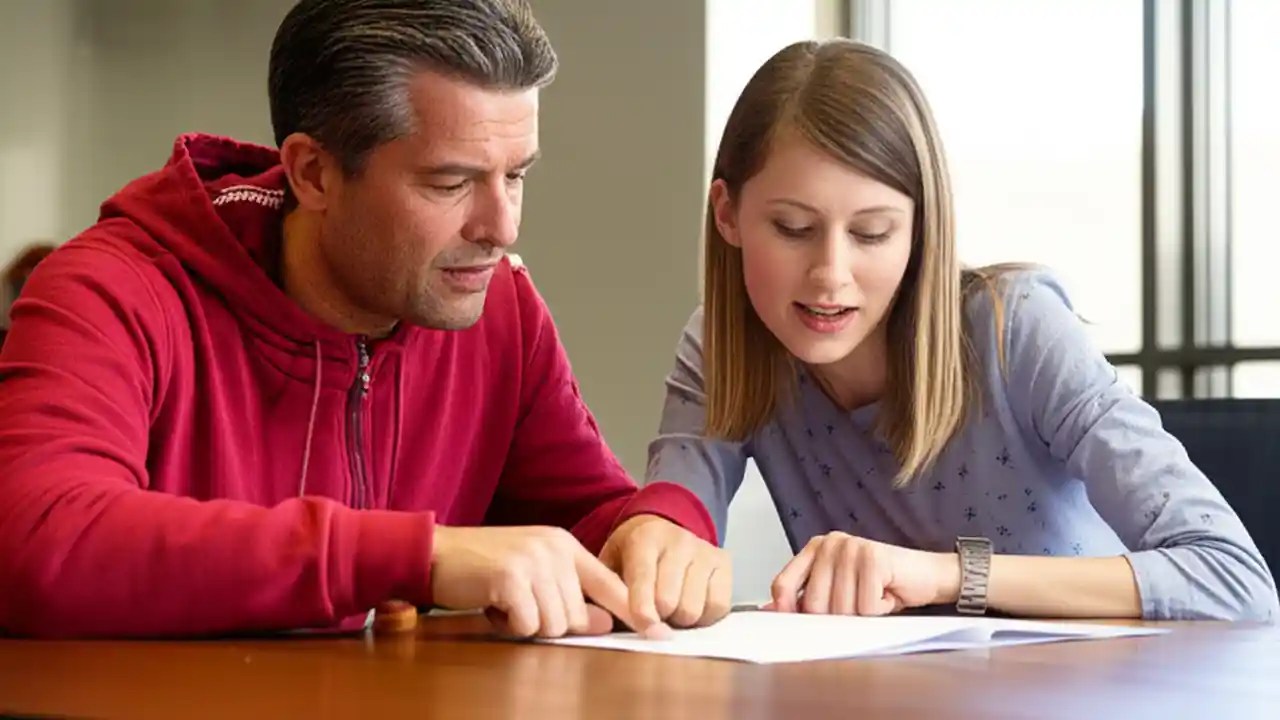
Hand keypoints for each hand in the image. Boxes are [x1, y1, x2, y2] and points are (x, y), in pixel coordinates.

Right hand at [430, 525, 668, 638]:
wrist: (434, 552)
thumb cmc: (483, 566)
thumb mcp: (532, 572)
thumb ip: (570, 594)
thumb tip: (602, 624)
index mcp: (565, 545)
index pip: (611, 583)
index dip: (635, 612)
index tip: (660, 633)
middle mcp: (555, 549)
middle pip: (578, 617)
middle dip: (549, 623)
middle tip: (520, 604)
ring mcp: (534, 561)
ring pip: (554, 625)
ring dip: (527, 624)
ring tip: (505, 601)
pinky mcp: (511, 578)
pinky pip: (526, 625)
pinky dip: (508, 625)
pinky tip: (493, 604)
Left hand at [599, 514, 732, 629]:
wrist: (663, 528)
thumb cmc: (632, 554)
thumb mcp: (610, 562)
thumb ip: (607, 589)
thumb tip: (603, 624)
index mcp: (645, 539)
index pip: (644, 579)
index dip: (642, 608)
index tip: (643, 627)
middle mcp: (678, 541)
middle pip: (671, 601)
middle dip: (659, 618)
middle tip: (652, 616)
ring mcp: (704, 550)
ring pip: (694, 609)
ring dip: (680, 621)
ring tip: (671, 610)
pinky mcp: (724, 562)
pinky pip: (718, 606)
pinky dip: (704, 617)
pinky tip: (692, 607)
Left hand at [767, 532, 957, 614]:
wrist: (926, 575)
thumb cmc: (880, 585)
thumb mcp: (838, 592)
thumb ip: (805, 598)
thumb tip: (771, 612)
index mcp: (815, 548)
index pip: (782, 584)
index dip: (786, 611)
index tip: (796, 627)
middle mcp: (829, 543)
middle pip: (812, 604)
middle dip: (836, 618)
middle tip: (856, 608)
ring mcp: (851, 548)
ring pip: (839, 609)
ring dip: (860, 616)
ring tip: (872, 598)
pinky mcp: (873, 558)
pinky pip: (865, 607)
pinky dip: (879, 610)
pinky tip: (886, 594)